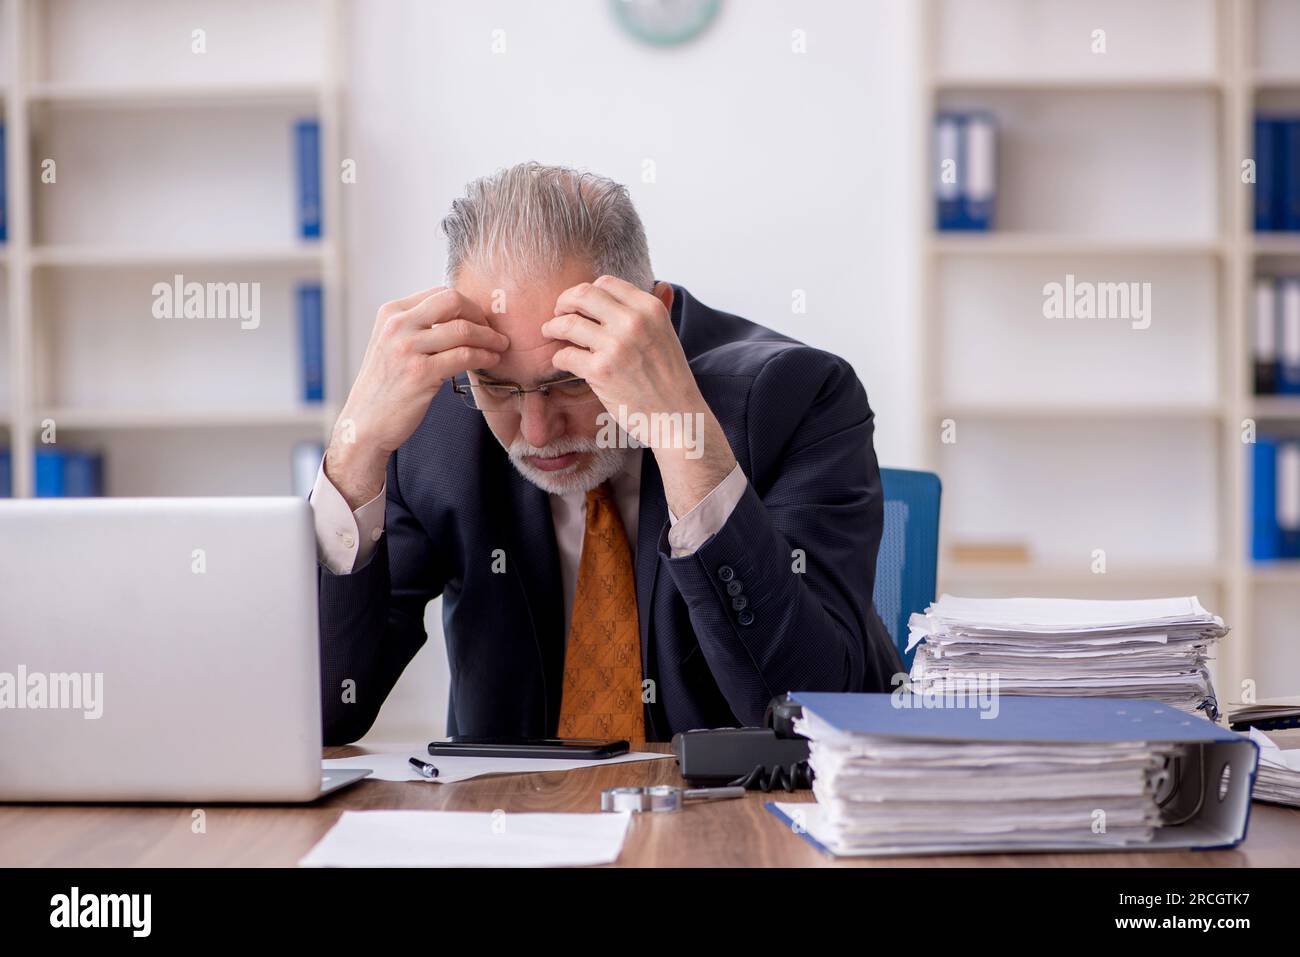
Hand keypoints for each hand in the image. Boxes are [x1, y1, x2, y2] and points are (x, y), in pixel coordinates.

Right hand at [326, 287, 508, 508]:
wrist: (366, 422)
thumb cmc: (386, 386)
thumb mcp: (393, 344)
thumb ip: (417, 326)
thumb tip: (459, 315)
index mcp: (391, 313)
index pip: (439, 294)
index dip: (468, 305)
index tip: (480, 321)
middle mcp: (397, 326)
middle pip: (453, 301)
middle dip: (480, 314)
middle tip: (493, 331)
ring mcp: (408, 348)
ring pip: (463, 329)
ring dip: (490, 337)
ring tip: (500, 346)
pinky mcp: (421, 373)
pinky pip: (465, 356)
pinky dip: (484, 356)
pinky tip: (491, 361)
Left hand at [542, 276, 736, 515]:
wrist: (677, 417)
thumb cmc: (671, 379)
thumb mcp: (670, 335)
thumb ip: (661, 308)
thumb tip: (661, 283)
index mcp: (650, 309)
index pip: (606, 283)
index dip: (587, 291)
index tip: (579, 304)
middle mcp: (633, 322)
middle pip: (583, 294)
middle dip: (564, 302)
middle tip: (558, 314)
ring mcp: (615, 346)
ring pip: (568, 323)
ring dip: (553, 327)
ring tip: (550, 333)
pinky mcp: (600, 371)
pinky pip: (565, 355)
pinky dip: (559, 358)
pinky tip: (564, 362)